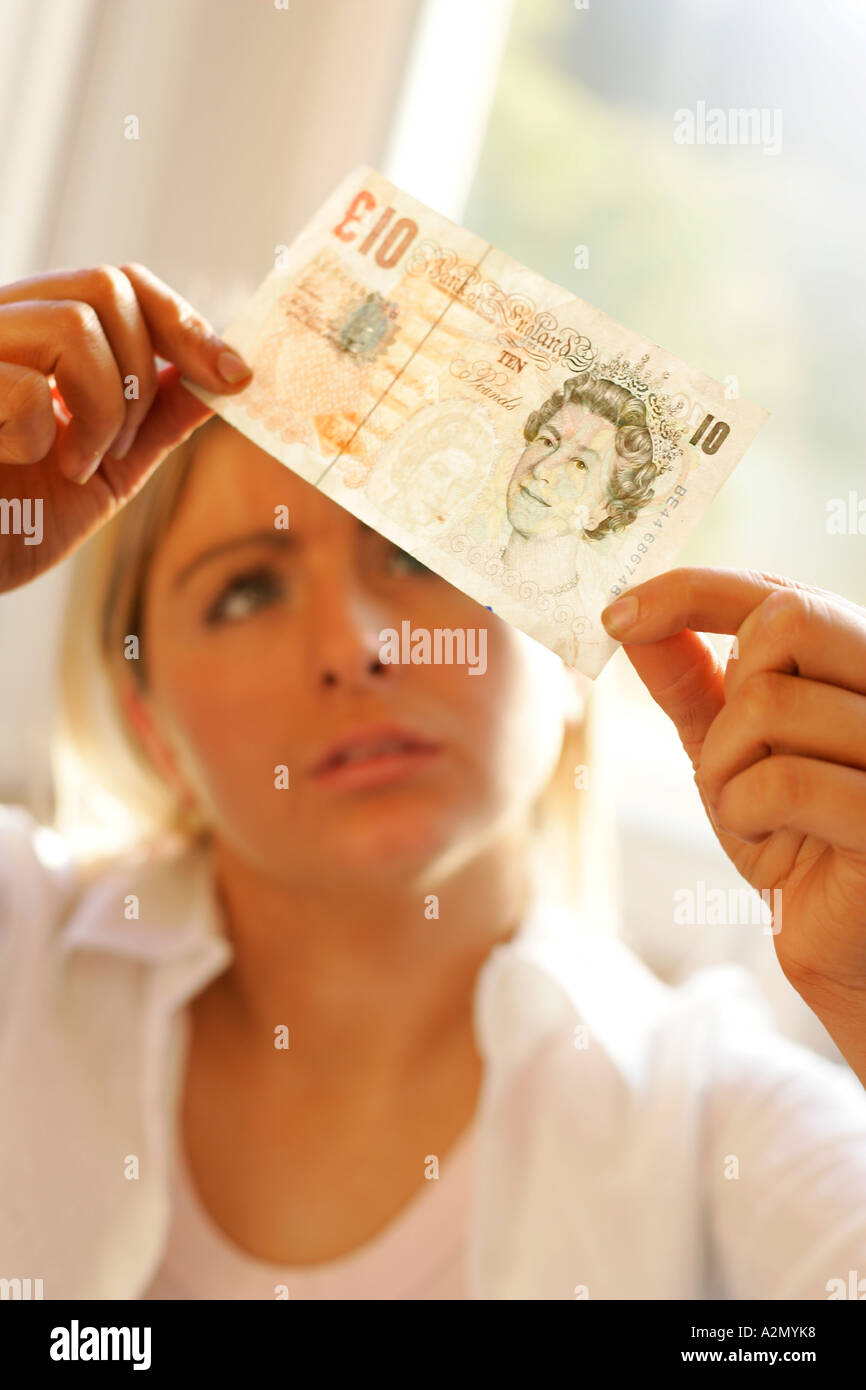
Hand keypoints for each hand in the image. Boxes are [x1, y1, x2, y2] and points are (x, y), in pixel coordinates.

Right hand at [0, 263, 252, 592]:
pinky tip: (24, 463)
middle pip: (108, 288)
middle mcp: (4, 321)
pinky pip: (25, 388)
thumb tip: (228, 377)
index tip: (234, 377)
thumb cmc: (16, 520)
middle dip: (142, 376)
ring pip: (74, 326)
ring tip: (77, 463)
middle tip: (121, 446)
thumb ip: (160, 419)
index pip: (120, 284)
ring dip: (102, 410)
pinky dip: (43, 436)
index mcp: (39, 332)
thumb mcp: (110, 468)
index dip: (184, 324)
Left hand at [601, 568, 865, 1015]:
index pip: (780, 591)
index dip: (691, 589)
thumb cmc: (795, 839)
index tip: (617, 615)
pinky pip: (784, 780)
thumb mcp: (729, 752)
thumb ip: (690, 683)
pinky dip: (746, 815)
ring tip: (758, 817)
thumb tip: (629, 616)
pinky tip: (774, 848)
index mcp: (860, 663)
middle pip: (787, 620)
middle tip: (731, 764)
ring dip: (728, 772)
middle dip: (727, 696)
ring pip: (769, 704)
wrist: (844, 946)